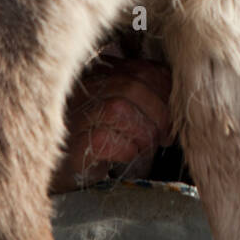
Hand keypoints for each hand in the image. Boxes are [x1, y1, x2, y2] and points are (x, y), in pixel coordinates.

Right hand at [50, 48, 173, 192]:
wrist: (63, 170)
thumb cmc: (99, 139)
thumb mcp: (122, 111)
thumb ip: (144, 97)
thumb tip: (176, 105)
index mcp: (103, 75)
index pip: (142, 69)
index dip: (165, 89)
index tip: (174, 114)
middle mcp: (86, 90)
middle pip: (132, 86)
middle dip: (159, 113)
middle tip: (165, 136)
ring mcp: (76, 115)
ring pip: (119, 109)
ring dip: (144, 132)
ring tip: (147, 146)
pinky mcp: (72, 145)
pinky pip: (104, 139)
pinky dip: (126, 149)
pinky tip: (129, 155)